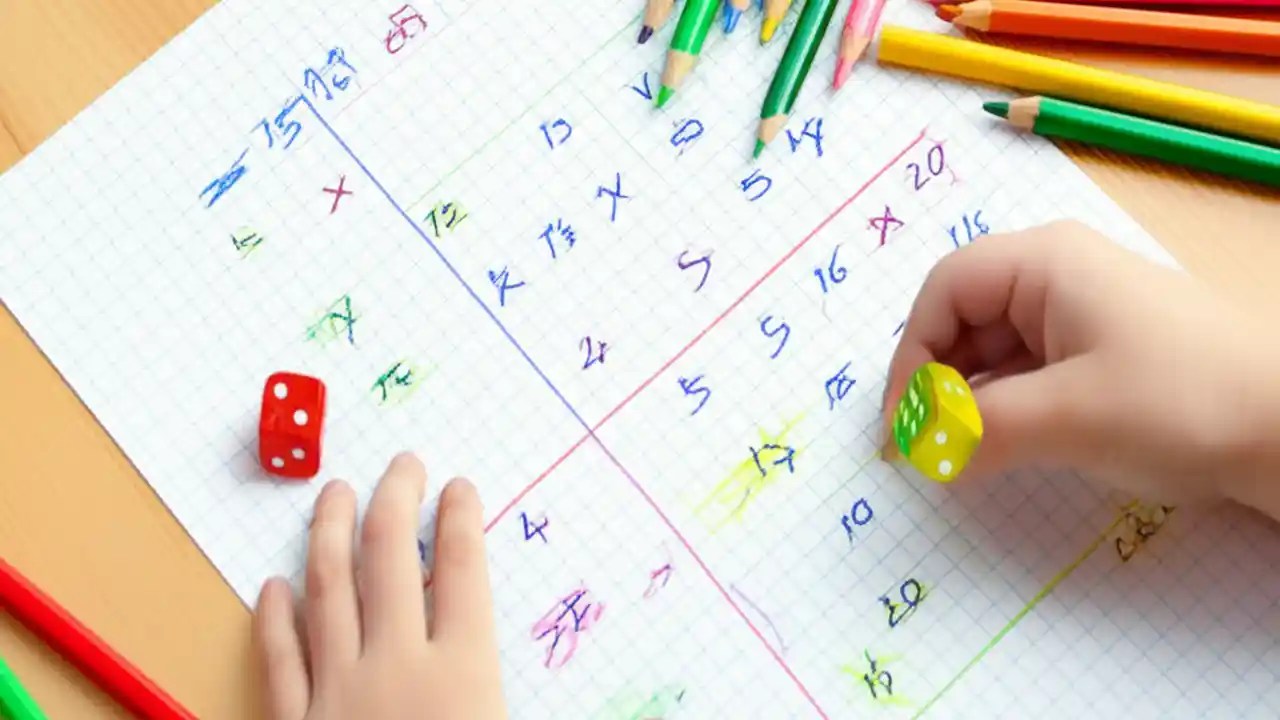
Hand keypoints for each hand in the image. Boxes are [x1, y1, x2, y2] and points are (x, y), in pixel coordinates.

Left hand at [253, 453, 506, 719]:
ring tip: (335, 494)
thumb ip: (489, 673)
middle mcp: (397, 666)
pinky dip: (274, 619)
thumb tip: (473, 629)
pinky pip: (281, 659)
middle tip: (403, 466)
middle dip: (396, 498)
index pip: (461, 567)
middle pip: (389, 556)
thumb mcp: (499, 717)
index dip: (461, 517)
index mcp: (462, 670)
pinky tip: (273, 586)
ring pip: (328, 590)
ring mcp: (339, 692)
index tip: (458, 489)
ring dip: (330, 533)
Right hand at [881, 221, 1279, 520]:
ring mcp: (1081, 314)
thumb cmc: (1181, 400)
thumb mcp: (1068, 417)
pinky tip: (999, 446)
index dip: (911, 356)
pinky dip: (1002, 407)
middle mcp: (1056, 277)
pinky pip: (1027, 371)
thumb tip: (916, 451)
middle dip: (936, 381)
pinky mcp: (1100, 352)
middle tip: (924, 446)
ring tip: (959, 452)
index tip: (905, 425)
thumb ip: (978, 430)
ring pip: (993, 350)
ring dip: (968, 399)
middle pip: (964, 318)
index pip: (944, 292)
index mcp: (1045, 263)